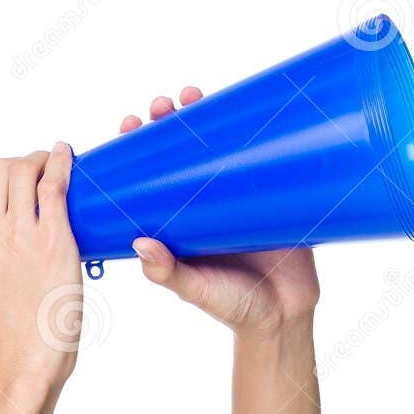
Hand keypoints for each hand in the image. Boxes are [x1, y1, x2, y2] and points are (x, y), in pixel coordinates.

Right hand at [0, 142, 82, 394]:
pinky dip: (62, 163)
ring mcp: (17, 235)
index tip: (5, 185)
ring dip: (40, 160)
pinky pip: (55, 184)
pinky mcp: (53, 241)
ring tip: (52, 167)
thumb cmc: (1, 333)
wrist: (22, 364)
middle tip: (34, 174)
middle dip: (17, 164)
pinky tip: (68, 157)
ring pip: (24, 169)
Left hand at [122, 87, 319, 338]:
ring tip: (191, 95)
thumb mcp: (196, 290)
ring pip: (219, 147)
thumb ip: (168, 272)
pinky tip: (246, 107)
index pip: (153, 176)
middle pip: (183, 152)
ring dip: (205, 117)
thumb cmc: (234, 306)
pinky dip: (255, 131)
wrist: (285, 318)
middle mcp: (204, 203)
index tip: (128, 127)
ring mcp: (239, 195)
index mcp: (178, 221)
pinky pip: (262, 157)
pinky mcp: (273, 194)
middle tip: (159, 106)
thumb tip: (140, 244)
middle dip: (168, 124)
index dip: (139, 150)